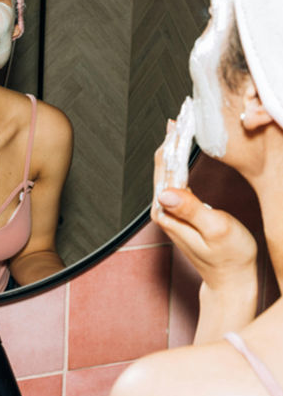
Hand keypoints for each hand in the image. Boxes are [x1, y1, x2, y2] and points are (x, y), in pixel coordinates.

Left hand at [151, 125, 257, 291]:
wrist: (231, 281)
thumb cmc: (229, 258)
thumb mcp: (216, 230)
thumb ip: (191, 209)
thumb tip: (166, 191)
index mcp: (168, 211)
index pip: (167, 166)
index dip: (174, 141)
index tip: (182, 120)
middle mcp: (163, 209)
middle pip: (163, 164)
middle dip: (171, 137)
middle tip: (182, 113)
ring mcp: (169, 210)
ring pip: (167, 169)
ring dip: (173, 145)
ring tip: (181, 123)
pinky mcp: (179, 211)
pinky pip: (175, 177)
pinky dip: (178, 159)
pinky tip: (182, 148)